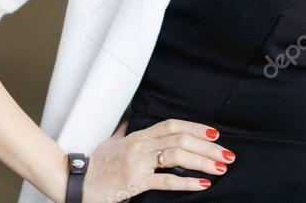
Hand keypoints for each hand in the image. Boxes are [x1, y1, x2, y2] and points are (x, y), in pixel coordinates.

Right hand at [81, 118, 232, 201]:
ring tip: (220, 167)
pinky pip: (165, 181)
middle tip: (228, 154)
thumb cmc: (96, 163)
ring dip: (202, 161)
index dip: (195, 128)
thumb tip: (129, 121)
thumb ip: (124, 131)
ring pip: (177, 156)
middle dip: (207, 146)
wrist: (77, 180)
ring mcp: (138, 162)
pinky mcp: (135, 180)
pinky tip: (203, 184)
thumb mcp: (111, 142)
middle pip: (180, 139)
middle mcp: (140, 145)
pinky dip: (186, 182)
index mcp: (138, 135)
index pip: (172, 125)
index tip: (215, 133)